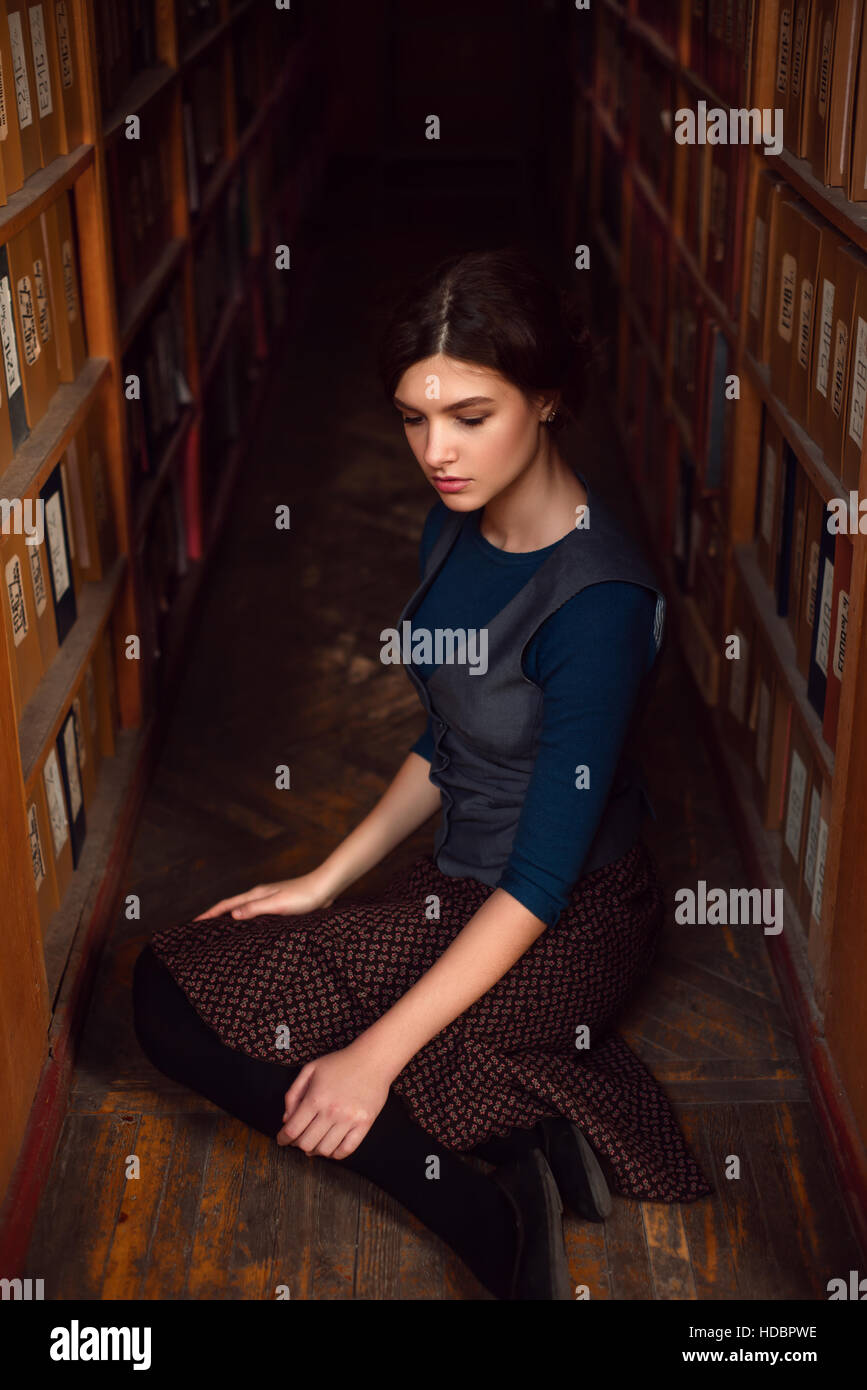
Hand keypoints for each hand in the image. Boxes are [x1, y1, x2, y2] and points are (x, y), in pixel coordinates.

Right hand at [192, 869, 336, 920]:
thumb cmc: (304, 896)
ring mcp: (269, 899)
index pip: (227, 905)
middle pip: (232, 906)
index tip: (195, 923)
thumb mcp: (277, 904)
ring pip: (244, 909)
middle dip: (216, 915)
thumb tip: (232, 915)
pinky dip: (247, 920)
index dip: (210, 914)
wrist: (325, 887)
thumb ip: (255, 909)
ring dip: (230, 918)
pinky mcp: (280, 905)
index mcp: (256, 894)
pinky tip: (250, 928)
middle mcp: (260, 894)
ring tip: (221, 929)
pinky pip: (256, 913)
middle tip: (201, 928)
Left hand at [276, 1044, 392, 1158]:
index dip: (283, 1138)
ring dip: (315, 1151)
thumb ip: (293, 1094)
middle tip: (298, 1140)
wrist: (373, 1060)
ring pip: (325, 1150)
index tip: (281, 1140)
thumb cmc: (340, 1063)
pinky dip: (335, 1154)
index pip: (293, 1129)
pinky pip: (346, 1150)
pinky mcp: (364, 1124)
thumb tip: (286, 1120)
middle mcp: (332, 1112)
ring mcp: (349, 1120)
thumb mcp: (310, 1070)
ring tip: (313, 1145)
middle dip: (297, 1144)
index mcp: (316, 1098)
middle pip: (306, 1143)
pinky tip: (330, 1148)